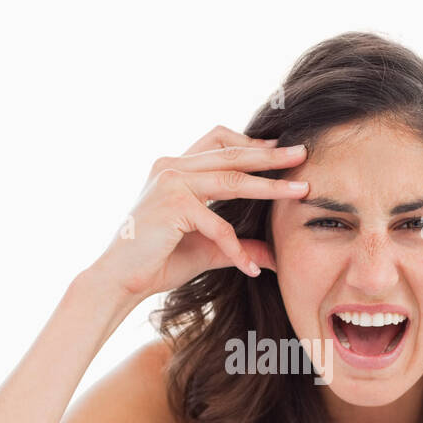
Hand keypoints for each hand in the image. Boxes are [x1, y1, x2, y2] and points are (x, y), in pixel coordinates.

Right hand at [91, 125, 308, 300]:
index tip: (280, 152)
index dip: (251, 144)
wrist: (119, 280)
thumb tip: (273, 256)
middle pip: (232, 154)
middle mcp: (171, 167)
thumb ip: (237, 245)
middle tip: (303, 154)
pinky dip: (237, 248)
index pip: (217, 142)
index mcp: (175, 168)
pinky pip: (218, 226)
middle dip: (271, 156)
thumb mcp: (207, 250)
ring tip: (301, 191)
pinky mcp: (173, 206)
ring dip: (271, 187)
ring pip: (232, 180)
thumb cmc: (157, 262)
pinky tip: (251, 268)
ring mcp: (171, 183)